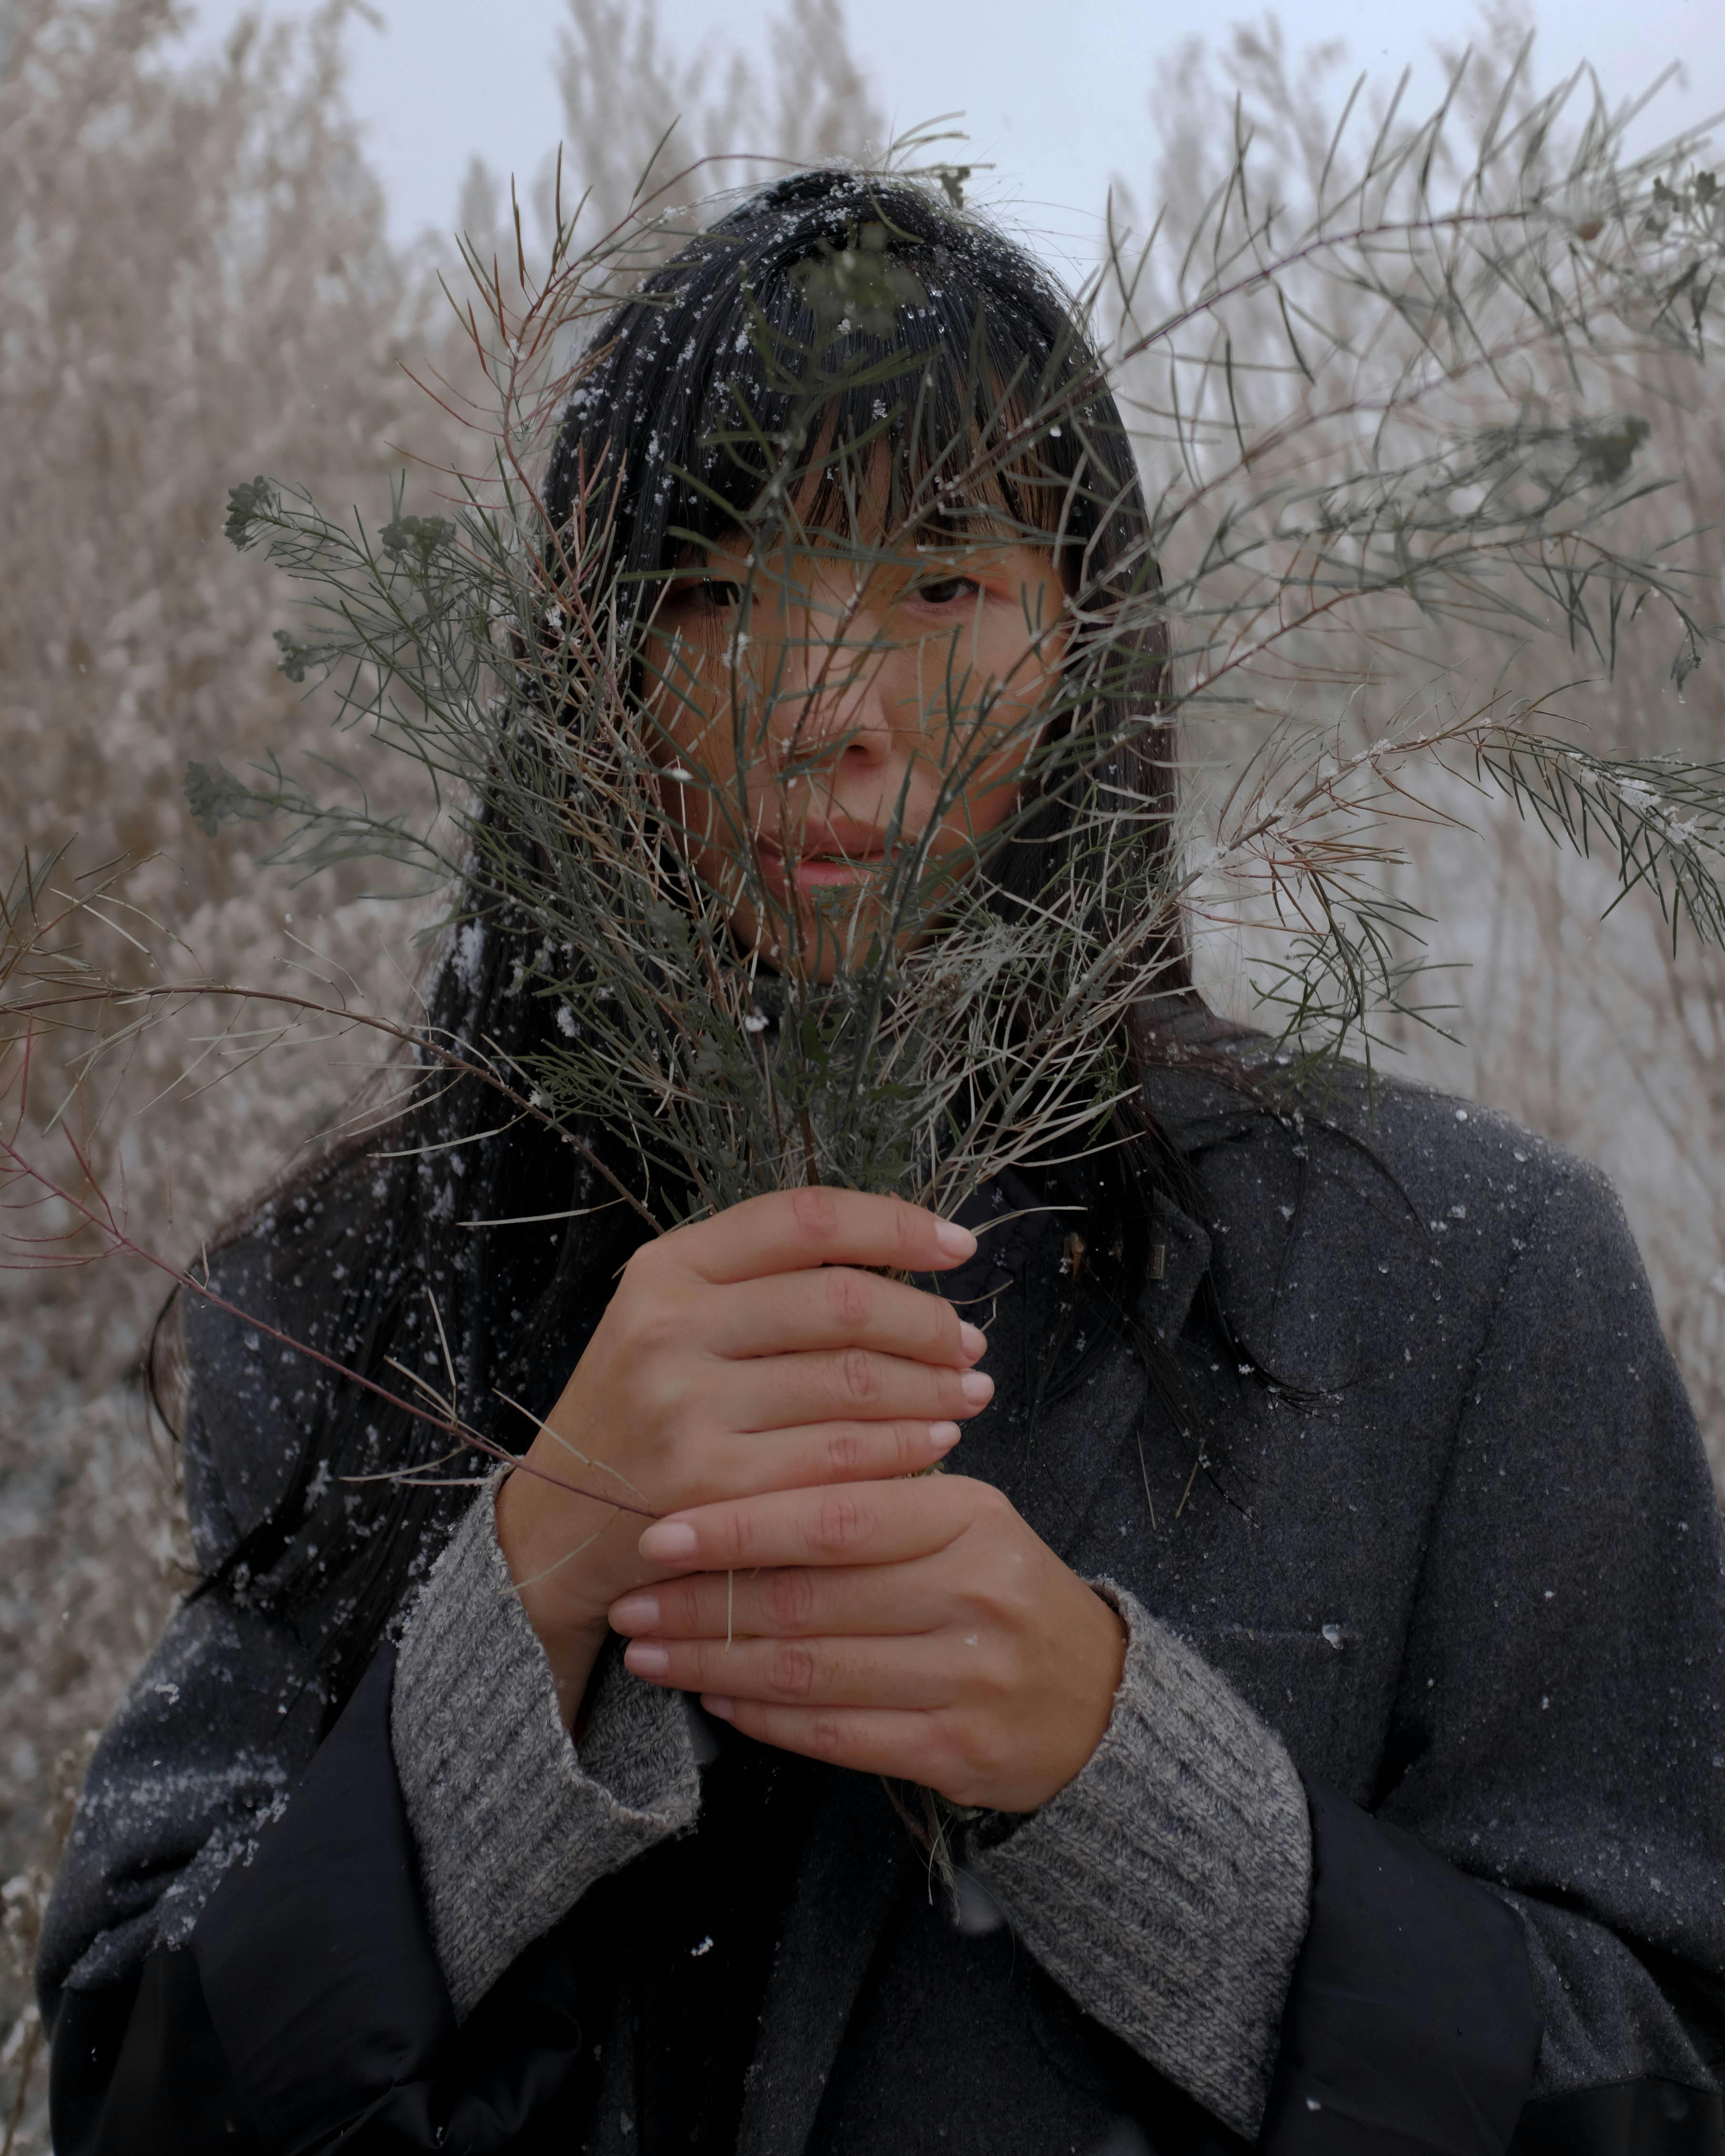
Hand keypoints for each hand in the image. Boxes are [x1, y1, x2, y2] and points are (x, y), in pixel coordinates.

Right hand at [494, 1188, 992, 1721]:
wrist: (555, 1528)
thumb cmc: (639, 1415)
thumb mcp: (671, 1321)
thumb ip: (760, 1285)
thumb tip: (896, 1263)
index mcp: (668, 1267)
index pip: (805, 1218)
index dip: (895, 1225)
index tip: (956, 1247)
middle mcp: (670, 1325)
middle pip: (842, 1301)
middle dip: (928, 1322)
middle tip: (970, 1342)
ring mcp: (686, 1407)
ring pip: (852, 1382)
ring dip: (932, 1388)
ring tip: (968, 1392)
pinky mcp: (709, 1488)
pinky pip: (839, 1459)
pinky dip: (903, 1449)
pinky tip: (935, 1444)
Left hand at [606, 1474, 1127, 1812]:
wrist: (1101, 1700)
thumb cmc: (1002, 1590)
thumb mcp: (963, 1520)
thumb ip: (872, 1501)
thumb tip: (738, 1485)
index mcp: (968, 1517)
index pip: (834, 1517)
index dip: (738, 1527)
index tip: (658, 1532)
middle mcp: (971, 1593)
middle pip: (810, 1598)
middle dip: (703, 1603)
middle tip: (631, 1601)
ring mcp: (968, 1678)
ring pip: (812, 1670)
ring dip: (716, 1665)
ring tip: (650, 1654)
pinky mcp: (957, 1751)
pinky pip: (839, 1734)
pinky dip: (767, 1719)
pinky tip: (717, 1701)